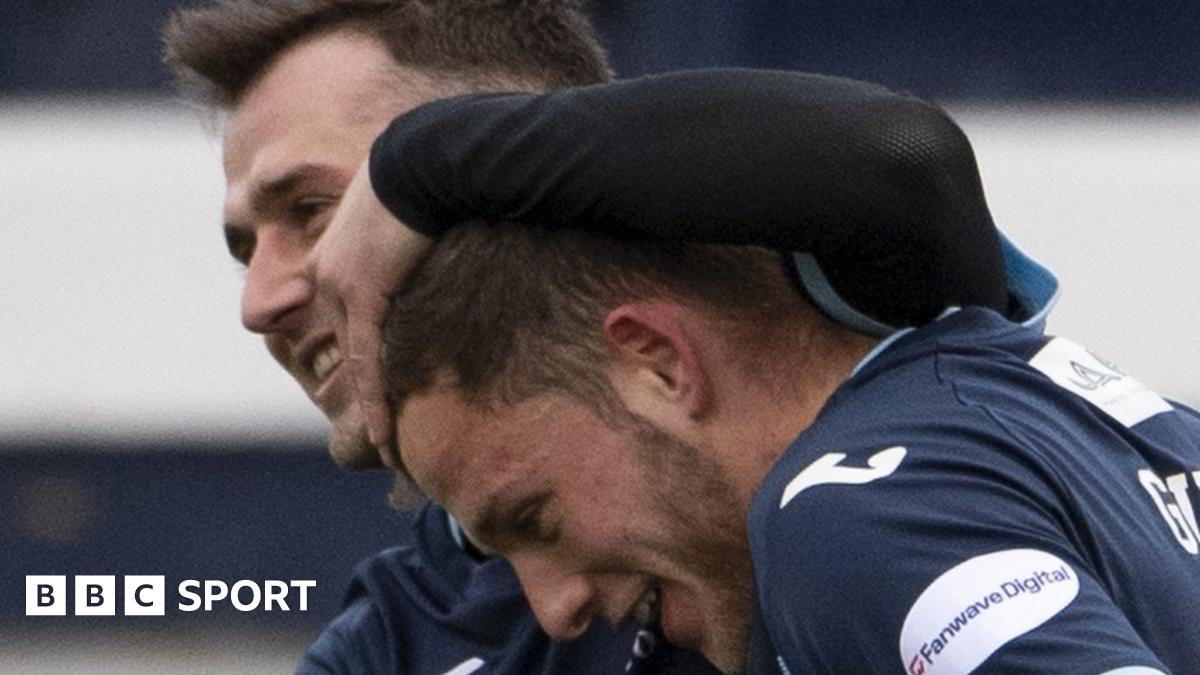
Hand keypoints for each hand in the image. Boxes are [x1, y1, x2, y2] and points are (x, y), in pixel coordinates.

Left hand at [310, 157, 431, 466]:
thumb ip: (422, 238)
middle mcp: (330, 275)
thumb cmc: (434, 172)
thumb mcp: (416, 211)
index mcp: (339, 258)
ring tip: (384, 447)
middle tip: (381, 433)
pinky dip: (375, 401)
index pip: (347, 322)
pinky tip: (382, 435)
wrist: (427, 154)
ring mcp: (341, 287)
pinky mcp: (363, 295)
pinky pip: (366, 361)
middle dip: (364, 392)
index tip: (377, 387)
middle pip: (345, 349)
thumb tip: (451, 238)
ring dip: (372, 409)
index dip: (363, 360)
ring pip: (355, 364)